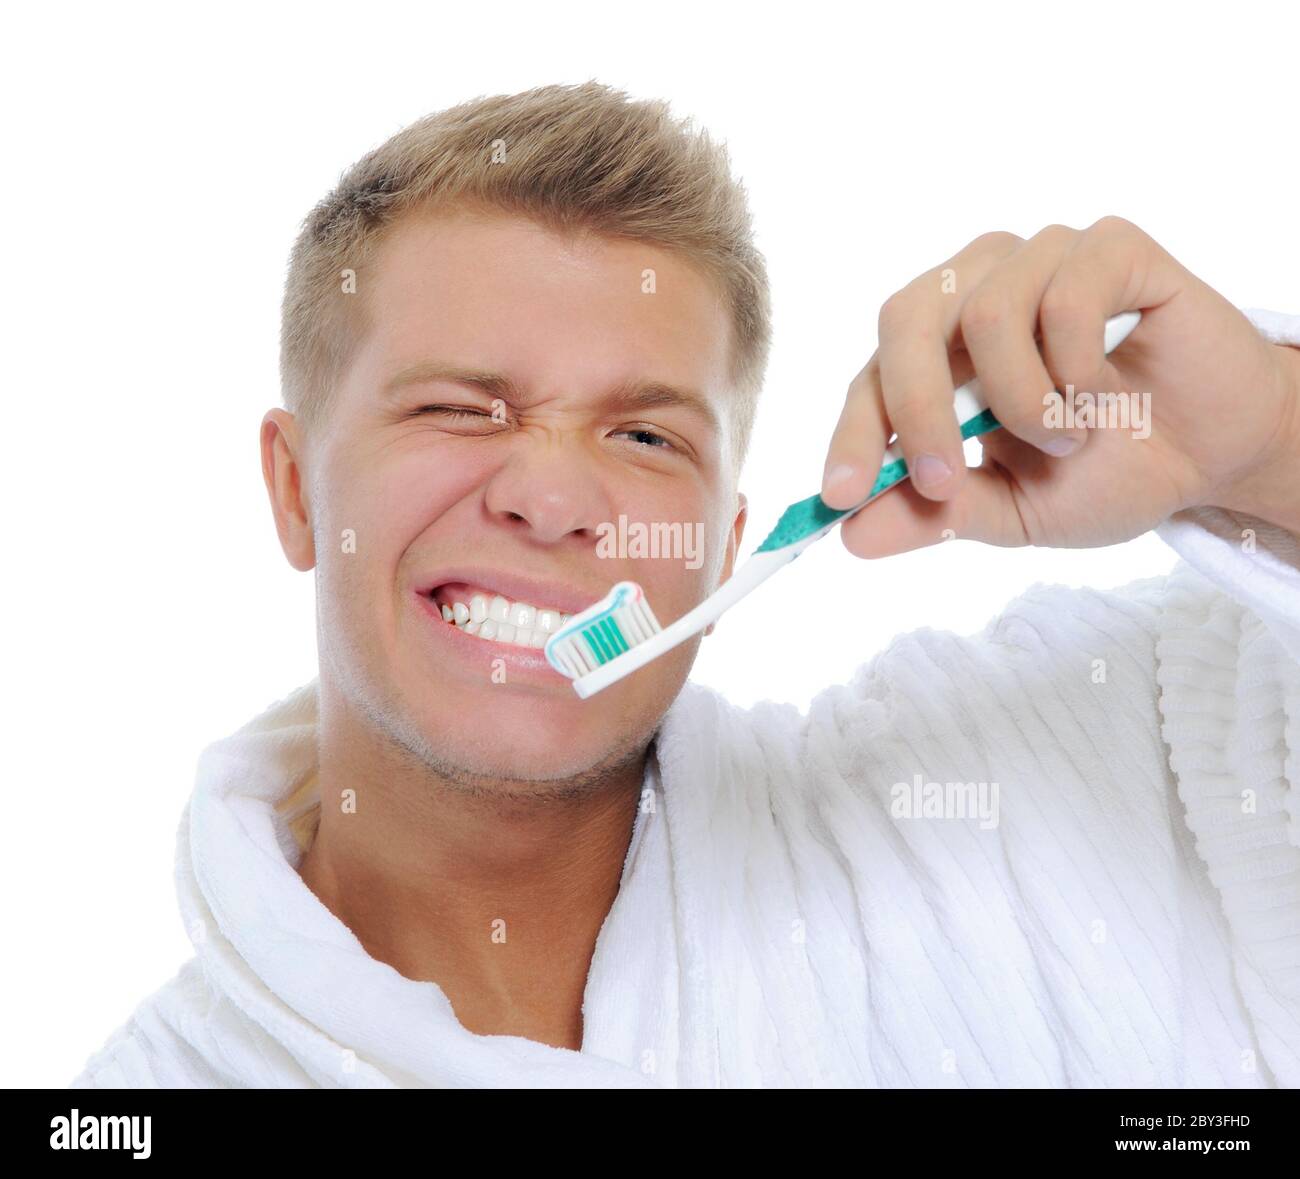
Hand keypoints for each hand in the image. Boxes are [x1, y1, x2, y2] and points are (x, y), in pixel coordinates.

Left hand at [821, 217, 1299, 555]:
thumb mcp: (1010, 512)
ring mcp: (1041, 260)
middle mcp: (979, 289)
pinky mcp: (1110, 246)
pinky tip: (1108, 391)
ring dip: (1026, 403)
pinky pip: (1067, 297)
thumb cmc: (1104, 472)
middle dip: (916, 411)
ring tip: (1068, 438)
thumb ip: (935, 518)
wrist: (1212, 458)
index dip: (852, 436)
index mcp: (939, 351)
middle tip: (943, 481)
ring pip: (989, 313)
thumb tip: (851, 536)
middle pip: (904, 319)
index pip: (871, 379)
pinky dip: (1080, 367)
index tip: (840, 498)